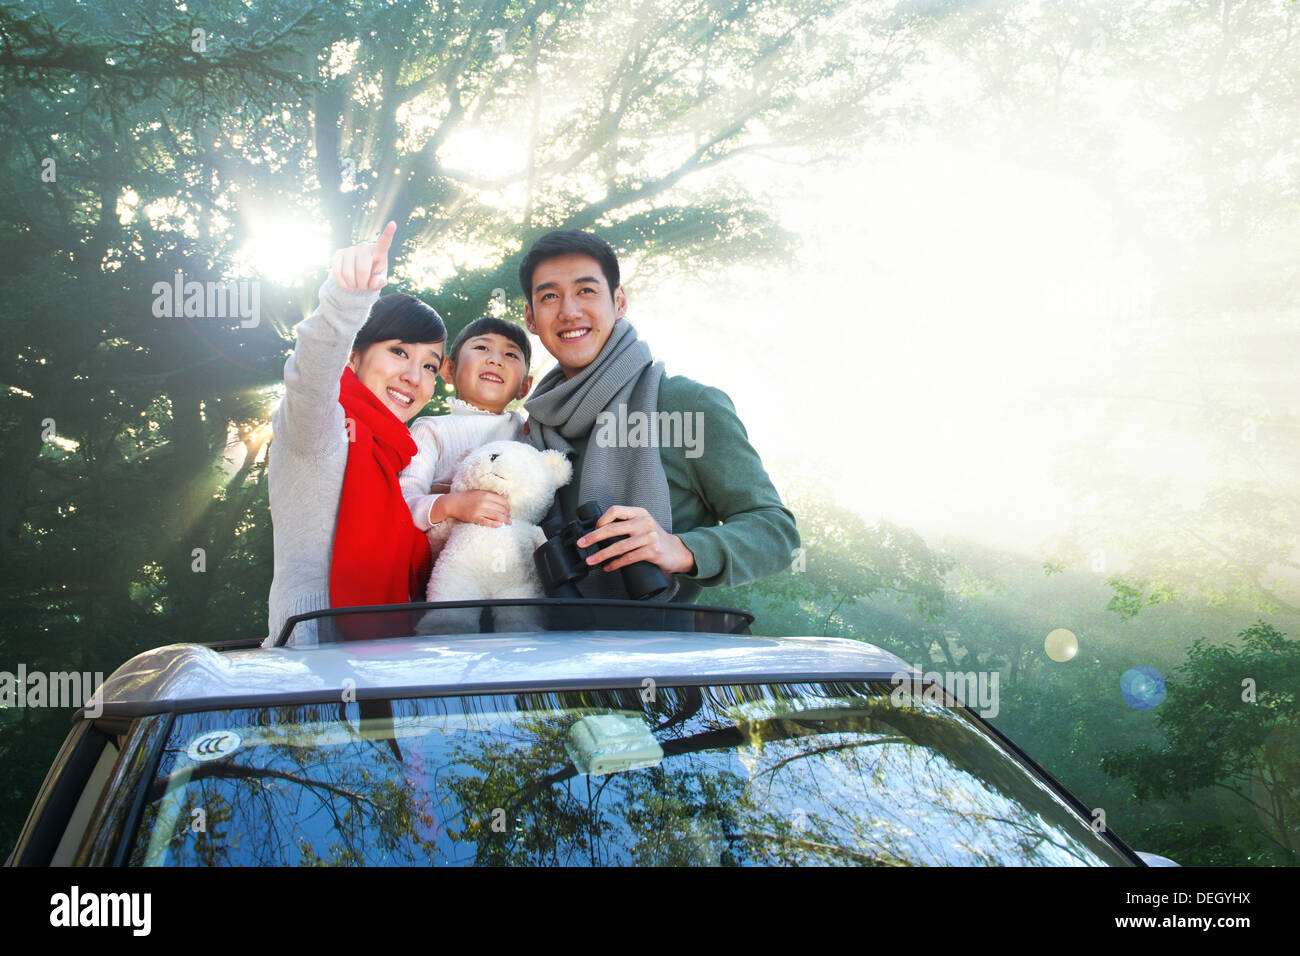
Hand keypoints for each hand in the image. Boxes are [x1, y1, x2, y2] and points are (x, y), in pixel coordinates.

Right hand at [331, 220, 395, 290]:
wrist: (357, 276)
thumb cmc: (373, 276)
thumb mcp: (379, 280)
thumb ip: (380, 282)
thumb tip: (373, 282)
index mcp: (378, 251)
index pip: (384, 243)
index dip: (388, 234)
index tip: (393, 224)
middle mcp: (363, 247)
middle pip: (362, 270)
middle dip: (363, 284)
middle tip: (365, 286)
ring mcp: (349, 249)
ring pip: (348, 274)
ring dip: (353, 285)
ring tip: (357, 284)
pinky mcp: (337, 254)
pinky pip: (337, 274)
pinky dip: (343, 284)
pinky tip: (348, 286)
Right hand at [438, 490, 510, 527]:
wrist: (453, 503)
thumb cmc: (467, 497)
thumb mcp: (480, 492)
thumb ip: (493, 494)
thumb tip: (506, 496)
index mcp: (485, 494)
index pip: (502, 501)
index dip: (508, 506)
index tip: (509, 510)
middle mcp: (483, 502)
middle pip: (500, 509)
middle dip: (507, 514)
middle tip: (509, 517)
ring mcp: (478, 510)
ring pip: (496, 516)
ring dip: (504, 520)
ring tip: (508, 523)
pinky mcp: (474, 518)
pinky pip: (486, 522)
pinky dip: (494, 524)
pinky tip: (500, 525)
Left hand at [576, 506, 695, 574]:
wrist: (677, 552)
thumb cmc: (655, 539)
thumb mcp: (643, 525)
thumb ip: (627, 524)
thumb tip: (600, 532)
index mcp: (640, 513)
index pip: (615, 510)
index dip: (601, 520)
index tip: (592, 530)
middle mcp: (645, 522)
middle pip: (613, 528)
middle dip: (594, 537)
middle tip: (582, 544)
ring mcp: (649, 537)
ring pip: (619, 546)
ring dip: (601, 555)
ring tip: (591, 560)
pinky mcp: (652, 551)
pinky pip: (628, 558)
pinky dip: (615, 564)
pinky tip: (608, 567)